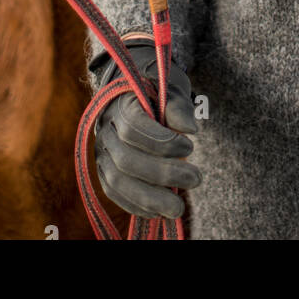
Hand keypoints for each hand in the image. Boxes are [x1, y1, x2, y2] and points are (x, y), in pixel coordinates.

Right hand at [94, 41, 199, 219]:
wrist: (133, 90)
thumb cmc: (156, 88)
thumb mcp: (170, 86)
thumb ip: (178, 106)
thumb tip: (190, 128)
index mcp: (119, 103)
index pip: (134, 127)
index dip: (162, 142)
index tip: (190, 147)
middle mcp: (105, 129)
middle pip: (126, 159)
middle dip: (163, 174)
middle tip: (196, 178)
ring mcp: (101, 152)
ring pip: (117, 181)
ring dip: (150, 198)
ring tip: (178, 208)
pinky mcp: (104, 170)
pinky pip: (114, 193)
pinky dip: (136, 205)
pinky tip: (159, 212)